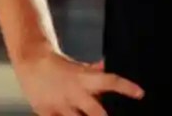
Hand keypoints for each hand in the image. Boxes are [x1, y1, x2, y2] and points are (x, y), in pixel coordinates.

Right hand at [14, 50, 143, 115]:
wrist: (30, 61)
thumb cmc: (58, 65)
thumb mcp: (78, 67)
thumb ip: (92, 71)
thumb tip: (105, 66)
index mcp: (84, 78)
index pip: (110, 81)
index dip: (126, 87)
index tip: (140, 93)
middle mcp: (74, 92)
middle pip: (94, 110)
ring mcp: (60, 104)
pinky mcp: (46, 112)